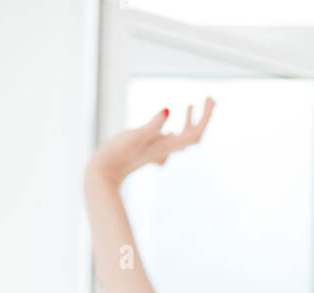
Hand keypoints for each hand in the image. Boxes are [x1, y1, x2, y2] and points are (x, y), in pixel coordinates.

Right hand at [86, 98, 215, 186]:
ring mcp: (158, 151)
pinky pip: (169, 140)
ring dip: (190, 121)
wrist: (102, 174)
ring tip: (192, 105)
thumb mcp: (135, 136)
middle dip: (204, 117)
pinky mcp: (148, 150)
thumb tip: (167, 111)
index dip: (206, 118)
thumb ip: (152, 125)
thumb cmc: (117, 154)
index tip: (210, 99)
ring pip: (182, 138)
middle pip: (193, 136)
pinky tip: (170, 120)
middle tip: (210, 98)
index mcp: (166, 146)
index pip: (195, 134)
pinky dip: (175, 128)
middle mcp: (165, 150)